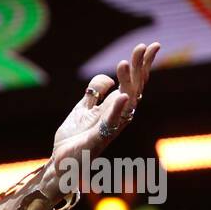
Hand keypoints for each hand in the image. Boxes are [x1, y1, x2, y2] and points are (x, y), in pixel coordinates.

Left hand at [47, 42, 159, 193]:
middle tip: (142, 47)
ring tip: (124, 63)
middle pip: (135, 88)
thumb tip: (107, 79)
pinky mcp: (98, 138)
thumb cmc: (75, 138)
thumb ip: (94, 93)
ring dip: (127, 82)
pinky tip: (122, 96)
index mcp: (114, 108)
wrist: (60, 163)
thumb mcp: (82, 108)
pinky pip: (111, 122)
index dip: (142, 65)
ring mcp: (110, 127)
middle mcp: (117, 116)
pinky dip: (117, 109)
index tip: (149, 46)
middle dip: (139, 67)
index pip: (134, 82)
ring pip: (125, 102)